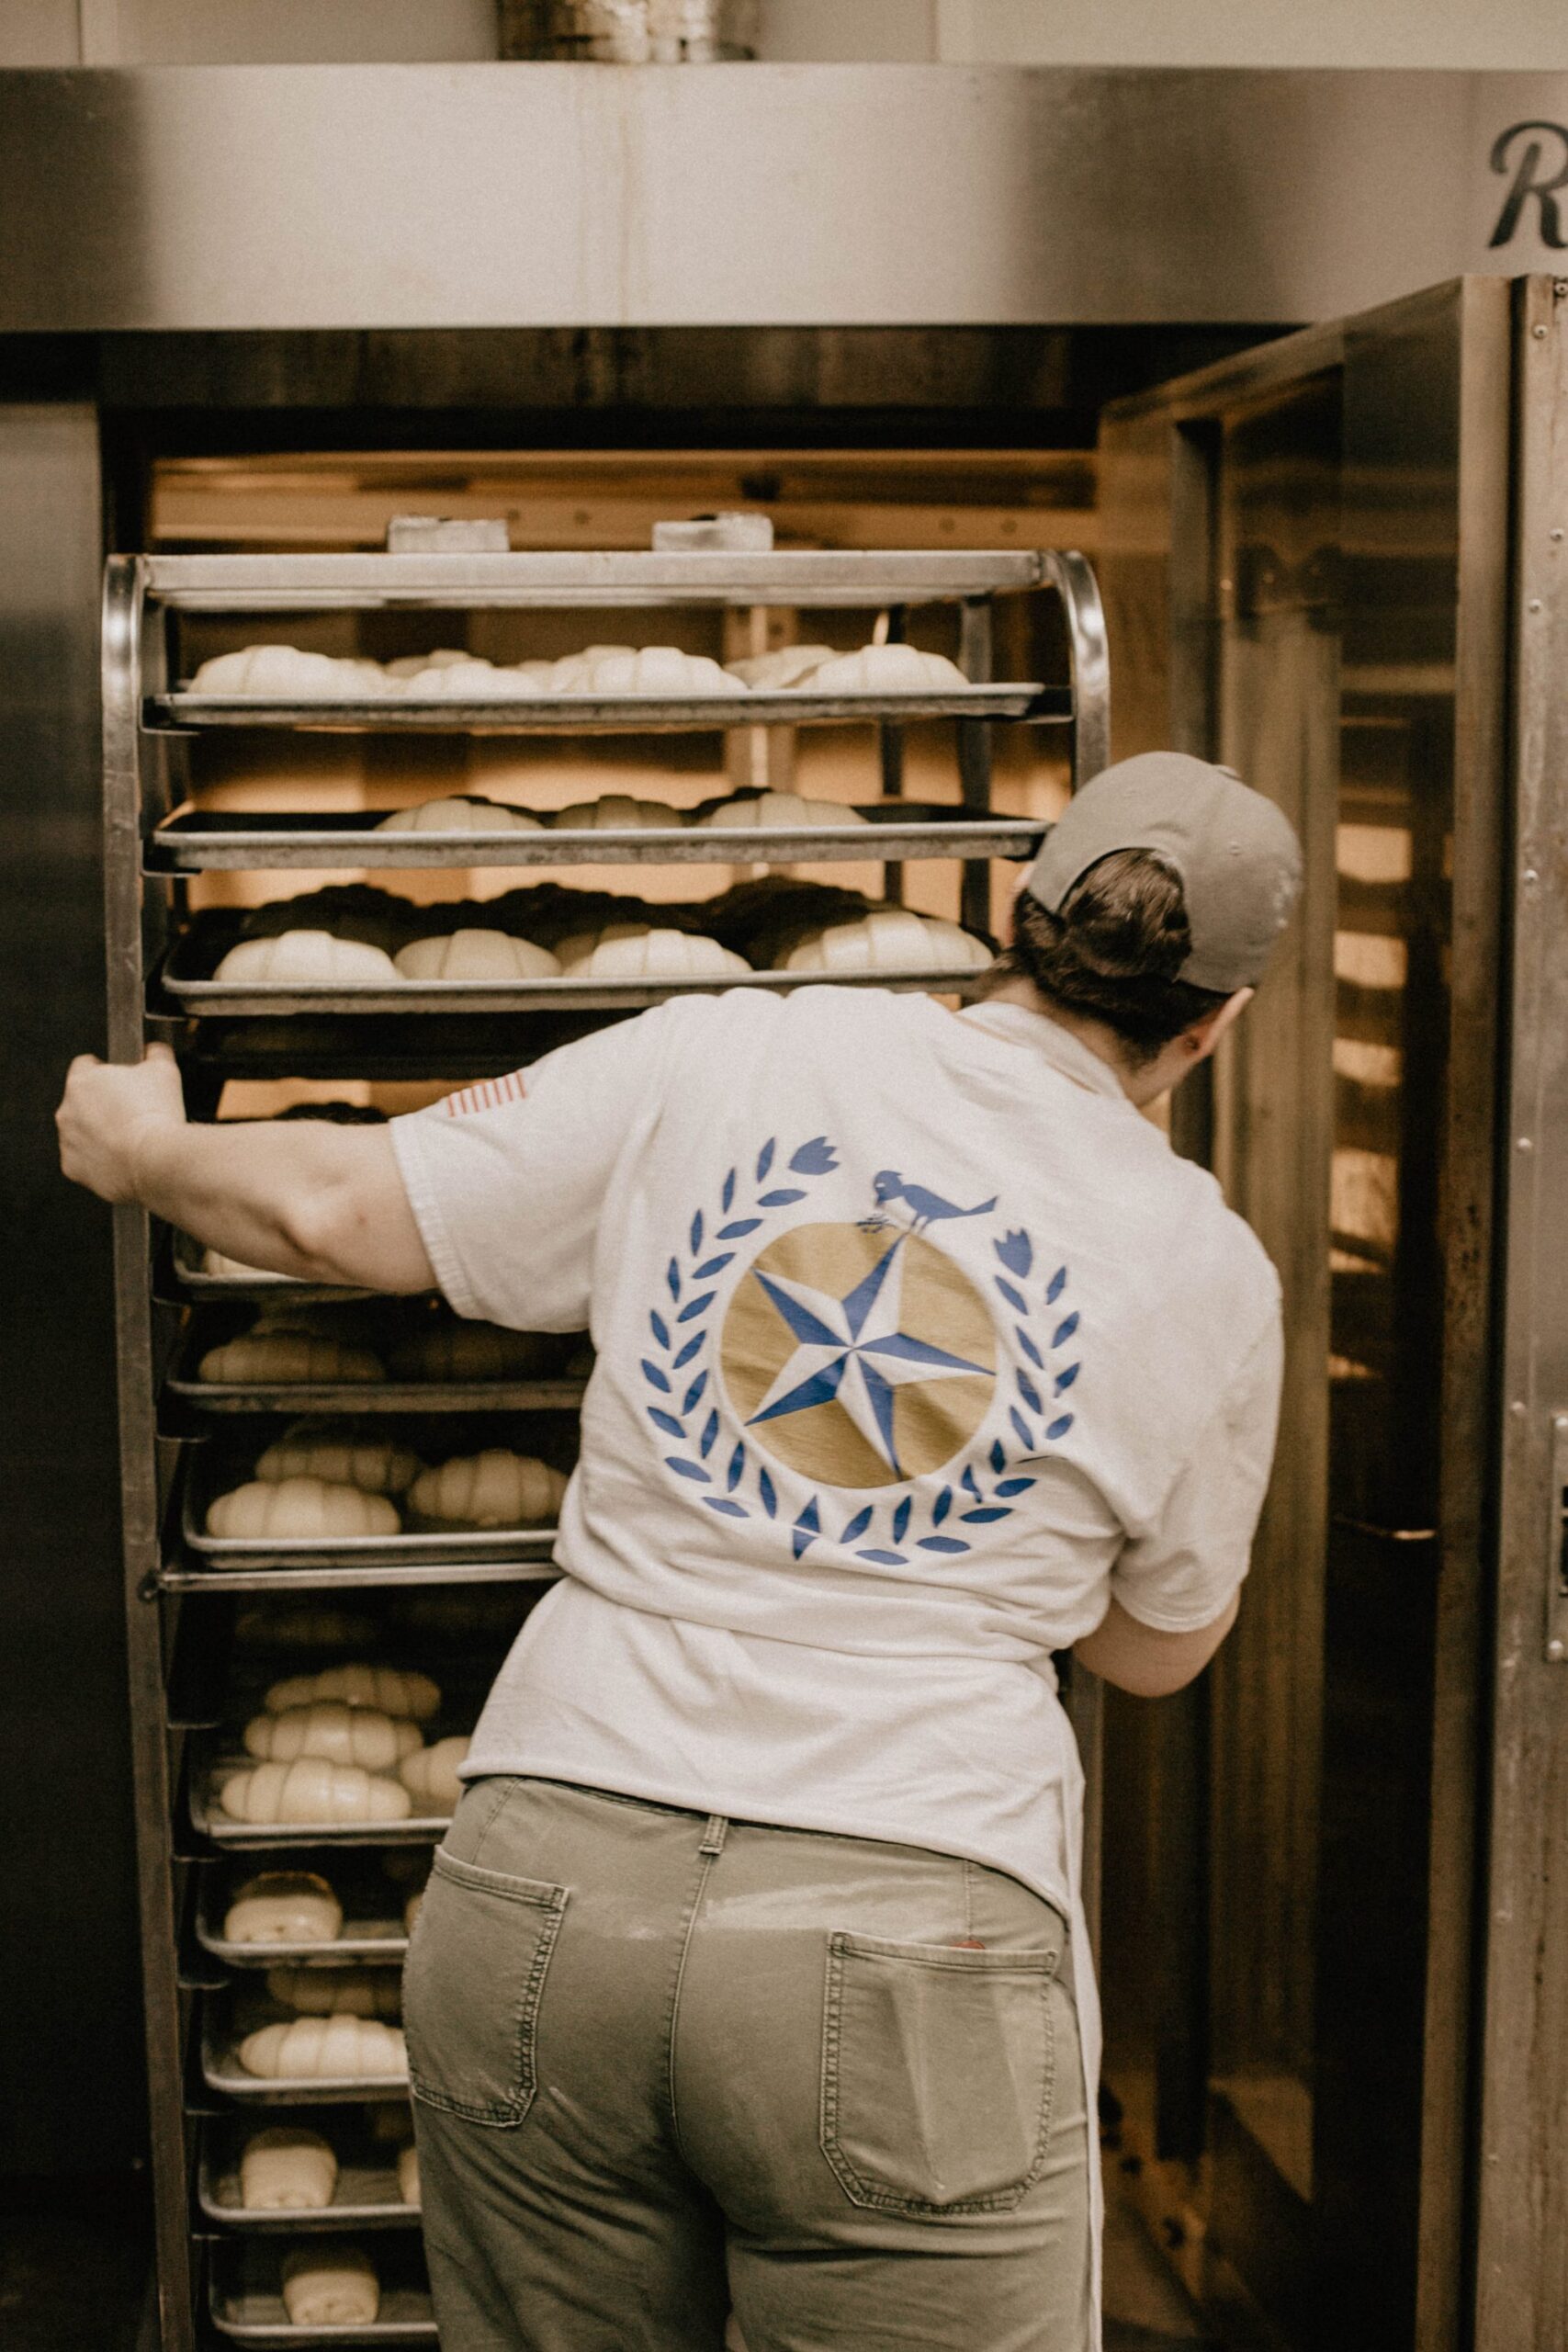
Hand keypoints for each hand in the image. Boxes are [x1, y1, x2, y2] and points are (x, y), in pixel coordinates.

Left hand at [56, 1044, 186, 1204]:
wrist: (155, 1161)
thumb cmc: (156, 1116)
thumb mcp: (165, 1071)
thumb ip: (155, 1053)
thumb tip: (154, 1050)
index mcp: (82, 1080)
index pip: (85, 1065)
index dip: (104, 1070)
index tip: (118, 1080)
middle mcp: (66, 1110)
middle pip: (81, 1100)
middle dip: (102, 1104)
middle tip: (131, 1112)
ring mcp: (67, 1140)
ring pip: (80, 1131)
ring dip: (99, 1131)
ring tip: (129, 1138)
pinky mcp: (72, 1167)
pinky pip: (83, 1159)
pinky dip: (99, 1158)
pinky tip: (122, 1157)